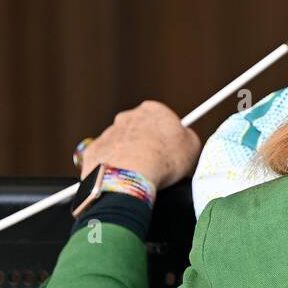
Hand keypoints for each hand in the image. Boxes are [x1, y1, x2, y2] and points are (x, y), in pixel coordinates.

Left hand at [78, 100, 201, 189]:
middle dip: (147, 144)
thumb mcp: (193, 146)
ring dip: (130, 156)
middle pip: (140, 130)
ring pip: (122, 145)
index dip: (170, 135)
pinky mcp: (94, 151)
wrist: (131, 174)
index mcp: (153, 110)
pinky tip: (124, 177)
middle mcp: (128, 117)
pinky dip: (114, 168)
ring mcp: (109, 133)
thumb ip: (187, 137)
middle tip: (158, 162)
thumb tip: (185, 139)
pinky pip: (106, 159)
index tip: (173, 147)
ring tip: (141, 174)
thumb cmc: (162, 159)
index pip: (164, 118)